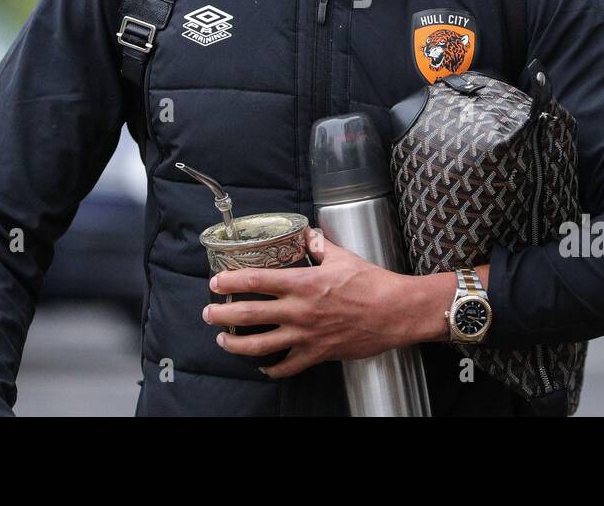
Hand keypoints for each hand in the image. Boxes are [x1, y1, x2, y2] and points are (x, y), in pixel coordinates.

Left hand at [204, 226, 412, 378]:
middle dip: (221, 315)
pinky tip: (261, 366)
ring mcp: (306, 335)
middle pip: (248, 314)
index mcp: (303, 283)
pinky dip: (271, 369)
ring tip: (223, 341)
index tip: (215, 282)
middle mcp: (299, 311)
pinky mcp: (317, 354)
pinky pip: (287, 366)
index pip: (256, 280)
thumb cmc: (371, 283)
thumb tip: (307, 235)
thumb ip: (319, 245)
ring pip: (260, 346)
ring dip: (236, 344)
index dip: (230, 281)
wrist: (395, 312)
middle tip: (208, 313)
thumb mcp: (342, 256)